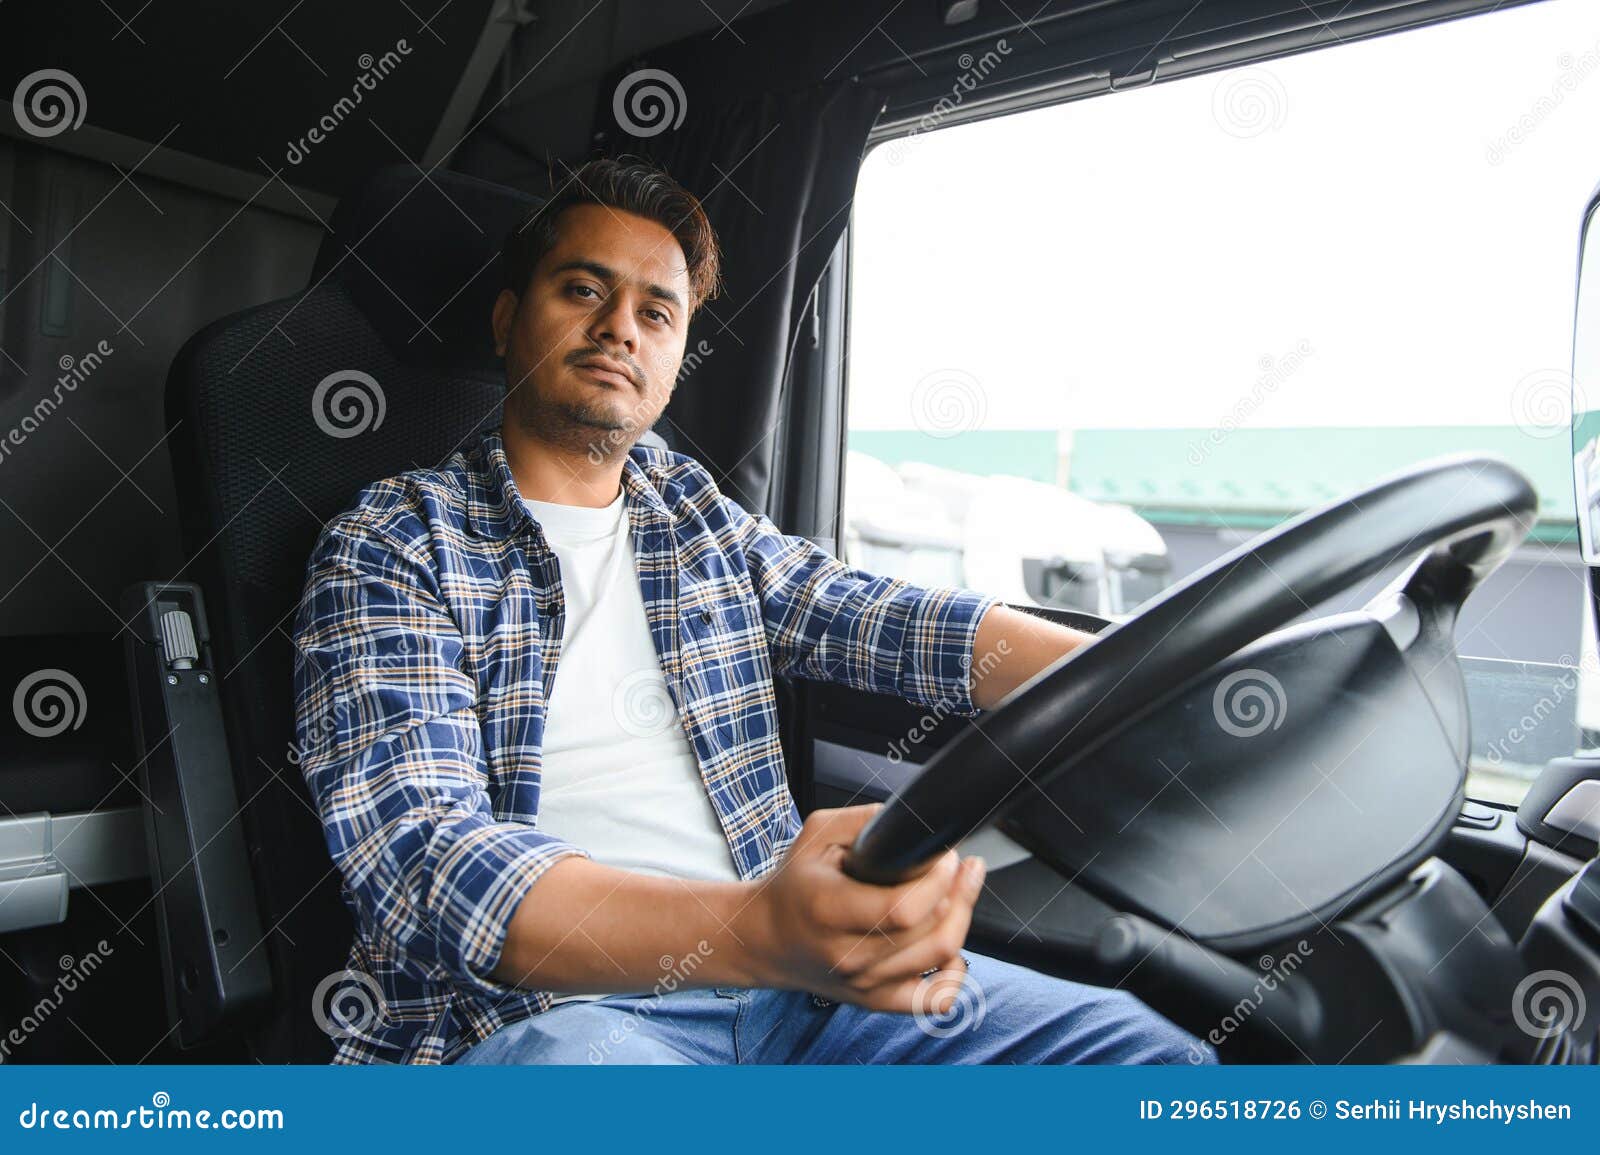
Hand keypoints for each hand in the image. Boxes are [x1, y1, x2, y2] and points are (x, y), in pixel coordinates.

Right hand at [734, 804, 985, 1013]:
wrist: (766, 938)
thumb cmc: (794, 884)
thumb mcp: (816, 835)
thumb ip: (863, 821)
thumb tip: (913, 824)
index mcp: (829, 911)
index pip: (904, 909)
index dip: (939, 880)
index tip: (945, 856)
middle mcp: (848, 955)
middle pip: (930, 932)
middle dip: (957, 890)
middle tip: (957, 865)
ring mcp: (865, 984)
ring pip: (940, 958)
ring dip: (961, 919)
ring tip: (960, 891)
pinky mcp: (876, 1001)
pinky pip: (934, 1000)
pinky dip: (955, 975)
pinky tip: (949, 949)